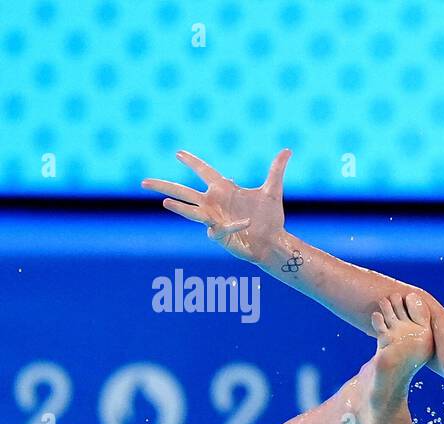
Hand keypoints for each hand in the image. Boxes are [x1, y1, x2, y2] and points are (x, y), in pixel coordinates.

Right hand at [142, 149, 291, 262]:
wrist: (274, 242)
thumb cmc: (270, 218)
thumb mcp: (272, 191)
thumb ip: (276, 170)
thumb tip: (288, 150)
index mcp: (223, 189)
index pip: (204, 172)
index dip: (192, 162)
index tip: (178, 152)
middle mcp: (214, 204)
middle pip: (184, 192)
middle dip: (164, 186)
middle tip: (142, 181)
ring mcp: (214, 220)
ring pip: (191, 212)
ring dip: (179, 208)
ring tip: (165, 202)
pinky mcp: (221, 236)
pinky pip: (222, 229)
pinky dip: (233, 225)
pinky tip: (244, 223)